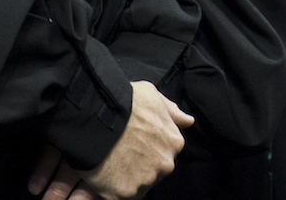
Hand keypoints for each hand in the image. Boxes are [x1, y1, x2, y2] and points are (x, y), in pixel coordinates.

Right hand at [31, 82, 192, 198]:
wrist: (97, 116)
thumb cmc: (125, 103)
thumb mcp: (152, 97)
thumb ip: (170, 112)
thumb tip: (188, 121)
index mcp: (174, 142)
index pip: (163, 155)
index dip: (146, 154)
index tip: (132, 150)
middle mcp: (166, 164)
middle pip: (152, 173)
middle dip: (138, 168)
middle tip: (118, 159)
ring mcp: (146, 180)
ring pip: (137, 186)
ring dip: (124, 180)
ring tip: (108, 167)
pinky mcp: (125, 193)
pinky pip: (118, 196)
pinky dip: (109, 190)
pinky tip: (100, 177)